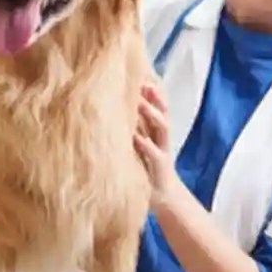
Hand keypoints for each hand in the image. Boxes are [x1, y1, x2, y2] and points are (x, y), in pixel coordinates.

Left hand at [132, 82, 179, 210]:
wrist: (163, 198)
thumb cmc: (143, 169)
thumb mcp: (137, 147)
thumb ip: (130, 130)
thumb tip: (108, 111)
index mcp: (153, 131)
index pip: (155, 106)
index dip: (149, 91)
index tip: (139, 73)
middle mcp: (160, 138)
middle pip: (161, 111)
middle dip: (153, 96)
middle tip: (142, 82)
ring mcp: (162, 151)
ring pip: (162, 127)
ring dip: (152, 114)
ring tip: (140, 103)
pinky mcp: (160, 167)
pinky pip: (154, 153)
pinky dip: (146, 145)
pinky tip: (137, 138)